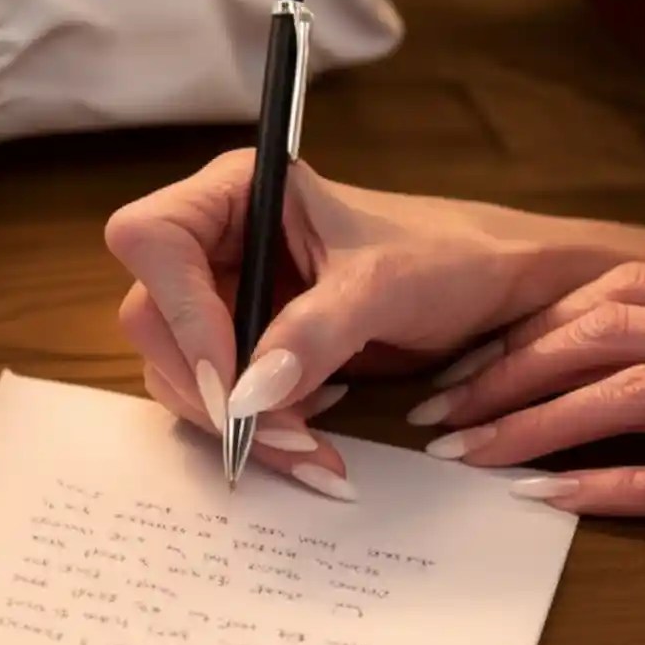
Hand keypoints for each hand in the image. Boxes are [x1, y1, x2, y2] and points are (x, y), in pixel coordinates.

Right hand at [104, 149, 644, 500]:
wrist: (492, 289)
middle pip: (152, 317)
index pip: (154, 240)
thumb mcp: (384, 286)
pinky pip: (216, 398)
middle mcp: (215, 242)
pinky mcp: (240, 348)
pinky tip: (308, 443)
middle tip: (265, 433)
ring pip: (176, 369)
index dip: (178, 309)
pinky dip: (255, 431)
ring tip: (307, 450)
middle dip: (207, 384)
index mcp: (237, 193)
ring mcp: (221, 298)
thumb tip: (248, 398)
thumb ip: (314, 334)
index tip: (231, 376)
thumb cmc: (447, 255)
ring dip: (233, 421)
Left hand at [407, 262, 644, 515]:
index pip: (592, 305)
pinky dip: (610, 484)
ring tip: (466, 456)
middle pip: (597, 337)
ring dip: (539, 424)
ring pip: (629, 392)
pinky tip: (546, 495)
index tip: (444, 379)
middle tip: (431, 420)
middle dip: (506, 378)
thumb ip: (616, 353)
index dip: (515, 342)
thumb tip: (520, 375)